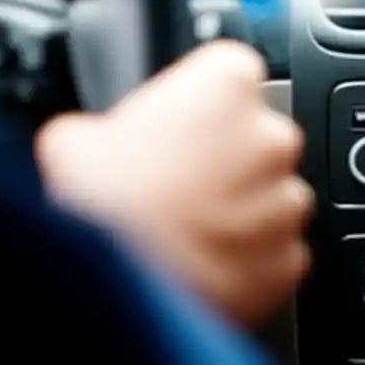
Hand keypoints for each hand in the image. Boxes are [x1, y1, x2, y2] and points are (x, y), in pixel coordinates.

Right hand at [36, 41, 311, 326]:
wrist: (115, 292)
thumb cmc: (98, 206)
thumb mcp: (74, 140)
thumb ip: (105, 127)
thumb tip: (91, 141)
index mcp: (227, 83)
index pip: (232, 73)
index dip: (204, 101)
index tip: (183, 123)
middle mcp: (272, 135)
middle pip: (259, 137)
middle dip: (227, 159)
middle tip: (177, 186)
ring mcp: (288, 198)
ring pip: (272, 198)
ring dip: (242, 211)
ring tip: (186, 231)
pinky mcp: (291, 257)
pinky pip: (277, 253)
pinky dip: (250, 260)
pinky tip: (204, 265)